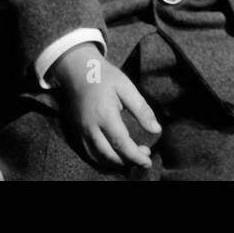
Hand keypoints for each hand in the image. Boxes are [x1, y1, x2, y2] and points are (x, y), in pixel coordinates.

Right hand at [49, 45, 161, 170]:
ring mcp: (82, 131)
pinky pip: (89, 152)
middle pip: (109, 155)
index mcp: (104, 115)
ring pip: (98, 157)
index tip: (148, 161)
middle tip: (144, 156)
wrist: (78, 70)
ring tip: (131, 156)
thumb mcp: (126, 87)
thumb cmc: (104, 76)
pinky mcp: (77, 131)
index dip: (136, 156)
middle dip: (128, 161)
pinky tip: (115, 154)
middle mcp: (91, 127)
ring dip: (116, 162)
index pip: (122, 144)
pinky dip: (102, 159)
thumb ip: (141, 109)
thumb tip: (156, 129)